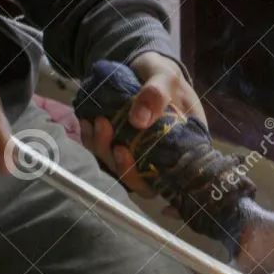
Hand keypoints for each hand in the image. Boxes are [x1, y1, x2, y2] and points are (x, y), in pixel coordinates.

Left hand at [80, 51, 204, 197]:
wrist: (140, 66)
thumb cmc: (162, 74)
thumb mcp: (164, 76)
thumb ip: (156, 94)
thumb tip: (139, 120)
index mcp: (187, 147)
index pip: (184, 182)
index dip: (178, 203)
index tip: (166, 207)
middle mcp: (163, 157)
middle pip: (147, 183)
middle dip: (128, 170)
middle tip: (117, 145)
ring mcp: (138, 154)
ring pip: (122, 171)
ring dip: (106, 153)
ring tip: (98, 123)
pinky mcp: (118, 145)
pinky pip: (103, 154)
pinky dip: (92, 143)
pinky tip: (87, 124)